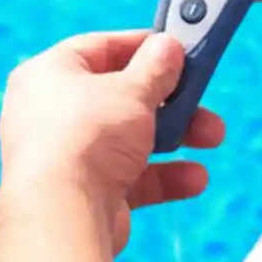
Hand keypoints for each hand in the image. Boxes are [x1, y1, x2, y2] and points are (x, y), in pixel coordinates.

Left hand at [0, 31, 224, 255]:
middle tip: (203, 98)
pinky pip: (130, 178)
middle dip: (171, 100)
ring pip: (131, 138)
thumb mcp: (132, 89)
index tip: (177, 48)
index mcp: (49, 74)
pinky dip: (163, 176)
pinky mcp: (85, 193)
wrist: (62, 215)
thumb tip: (167, 46)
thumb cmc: (86, 137)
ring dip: (175, 136)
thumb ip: (156, 67)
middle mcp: (52, 113)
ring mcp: (68, 155)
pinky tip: (194, 178)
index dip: (141, 46)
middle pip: (122, 96)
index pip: (99, 48)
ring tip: (211, 137)